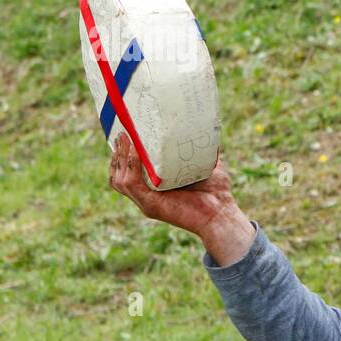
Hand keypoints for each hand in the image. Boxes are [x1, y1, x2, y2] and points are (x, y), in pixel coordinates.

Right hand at [108, 129, 239, 237]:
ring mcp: (147, 202)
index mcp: (154, 189)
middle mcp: (147, 196)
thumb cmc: (217, 193)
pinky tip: (135, 151)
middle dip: (117, 154)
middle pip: (118, 175)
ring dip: (120, 157)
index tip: (124, 134)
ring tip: (125, 138)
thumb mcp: (205, 166)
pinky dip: (131, 166)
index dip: (121, 156)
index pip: (127, 173)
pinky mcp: (151, 205)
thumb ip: (201, 151)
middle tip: (122, 132)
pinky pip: (132, 184)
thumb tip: (203, 128)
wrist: (223, 212)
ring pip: (120, 179)